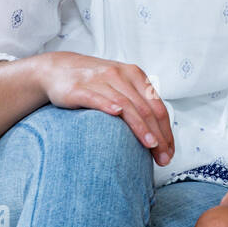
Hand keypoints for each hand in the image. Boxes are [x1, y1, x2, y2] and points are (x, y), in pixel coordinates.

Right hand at [37, 52, 174, 167]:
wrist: (58, 69)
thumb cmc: (94, 82)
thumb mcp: (120, 86)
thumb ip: (138, 102)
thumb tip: (159, 134)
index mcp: (134, 75)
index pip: (157, 106)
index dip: (166, 130)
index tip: (169, 151)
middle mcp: (120, 75)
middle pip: (145, 108)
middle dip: (158, 134)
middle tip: (164, 157)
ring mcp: (100, 81)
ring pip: (126, 105)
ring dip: (140, 127)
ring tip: (151, 145)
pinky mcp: (79, 89)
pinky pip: (97, 98)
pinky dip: (108, 106)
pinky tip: (117, 115)